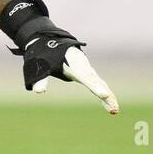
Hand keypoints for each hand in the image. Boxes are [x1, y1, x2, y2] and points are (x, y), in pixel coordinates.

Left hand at [0, 0, 118, 113]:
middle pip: (98, 83)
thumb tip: (37, 91)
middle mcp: (84, 68)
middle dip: (105, 95)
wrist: (54, 42)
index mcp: (74, 65)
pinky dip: (106, 96)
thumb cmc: (47, 55)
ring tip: (114, 111)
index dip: (95, 87)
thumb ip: (40, 79)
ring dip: (109, 98)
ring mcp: (88, 71)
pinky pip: (99, 86)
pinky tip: (110, 108)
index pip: (86, 78)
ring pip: (101, 85)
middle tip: (114, 108)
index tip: (104, 94)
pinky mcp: (88, 75)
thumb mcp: (42, 66)